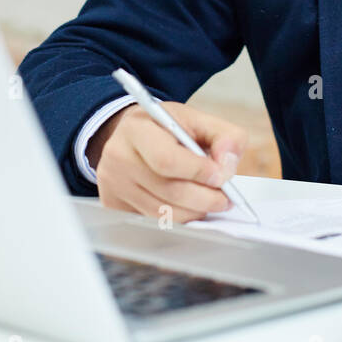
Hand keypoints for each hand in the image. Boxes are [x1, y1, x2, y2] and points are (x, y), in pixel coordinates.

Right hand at [88, 102, 247, 223]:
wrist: (130, 135)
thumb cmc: (165, 128)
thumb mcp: (196, 120)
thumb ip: (224, 136)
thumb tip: (227, 165)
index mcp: (136, 130)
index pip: (167, 160)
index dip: (198, 172)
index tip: (221, 177)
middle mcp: (118, 158)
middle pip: (168, 191)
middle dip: (205, 199)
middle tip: (225, 199)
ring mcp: (114, 185)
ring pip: (163, 212)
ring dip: (195, 211)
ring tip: (210, 201)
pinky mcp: (115, 205)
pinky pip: (154, 221)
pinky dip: (179, 218)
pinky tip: (189, 206)